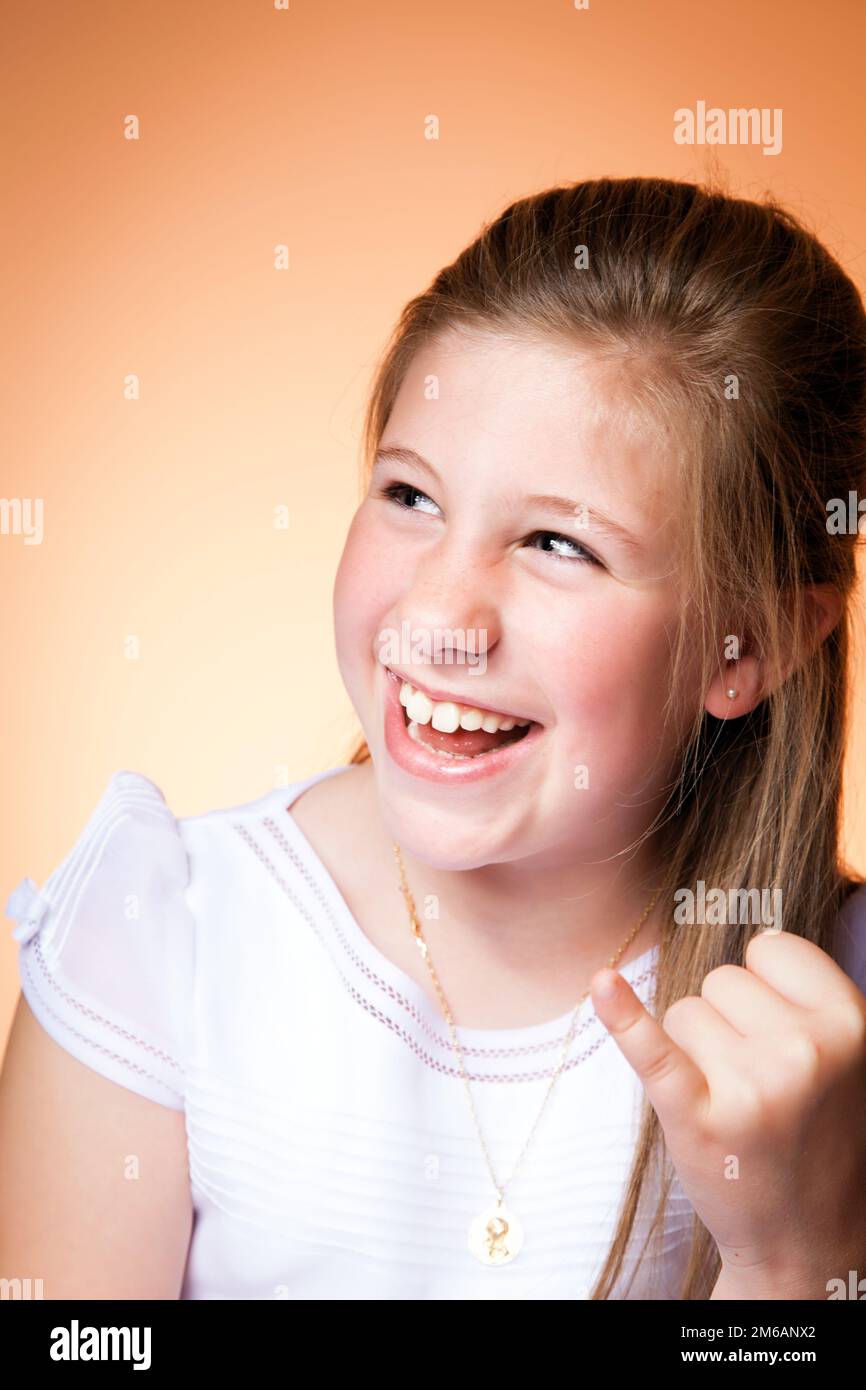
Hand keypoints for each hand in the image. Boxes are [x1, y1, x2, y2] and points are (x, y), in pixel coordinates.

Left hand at [591, 930, 865, 1297]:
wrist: (808, 1240)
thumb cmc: (817, 1132)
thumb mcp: (841, 1055)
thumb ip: (802, 997)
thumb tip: (748, 933)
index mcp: (849, 1020)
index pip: (770, 948)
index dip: (766, 988)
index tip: (779, 1033)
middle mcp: (805, 1049)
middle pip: (721, 980)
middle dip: (729, 1023)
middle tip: (763, 1085)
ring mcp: (751, 1085)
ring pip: (683, 1010)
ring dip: (696, 1050)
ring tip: (737, 1102)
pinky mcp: (697, 1117)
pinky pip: (652, 1048)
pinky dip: (622, 1018)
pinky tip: (603, 985)